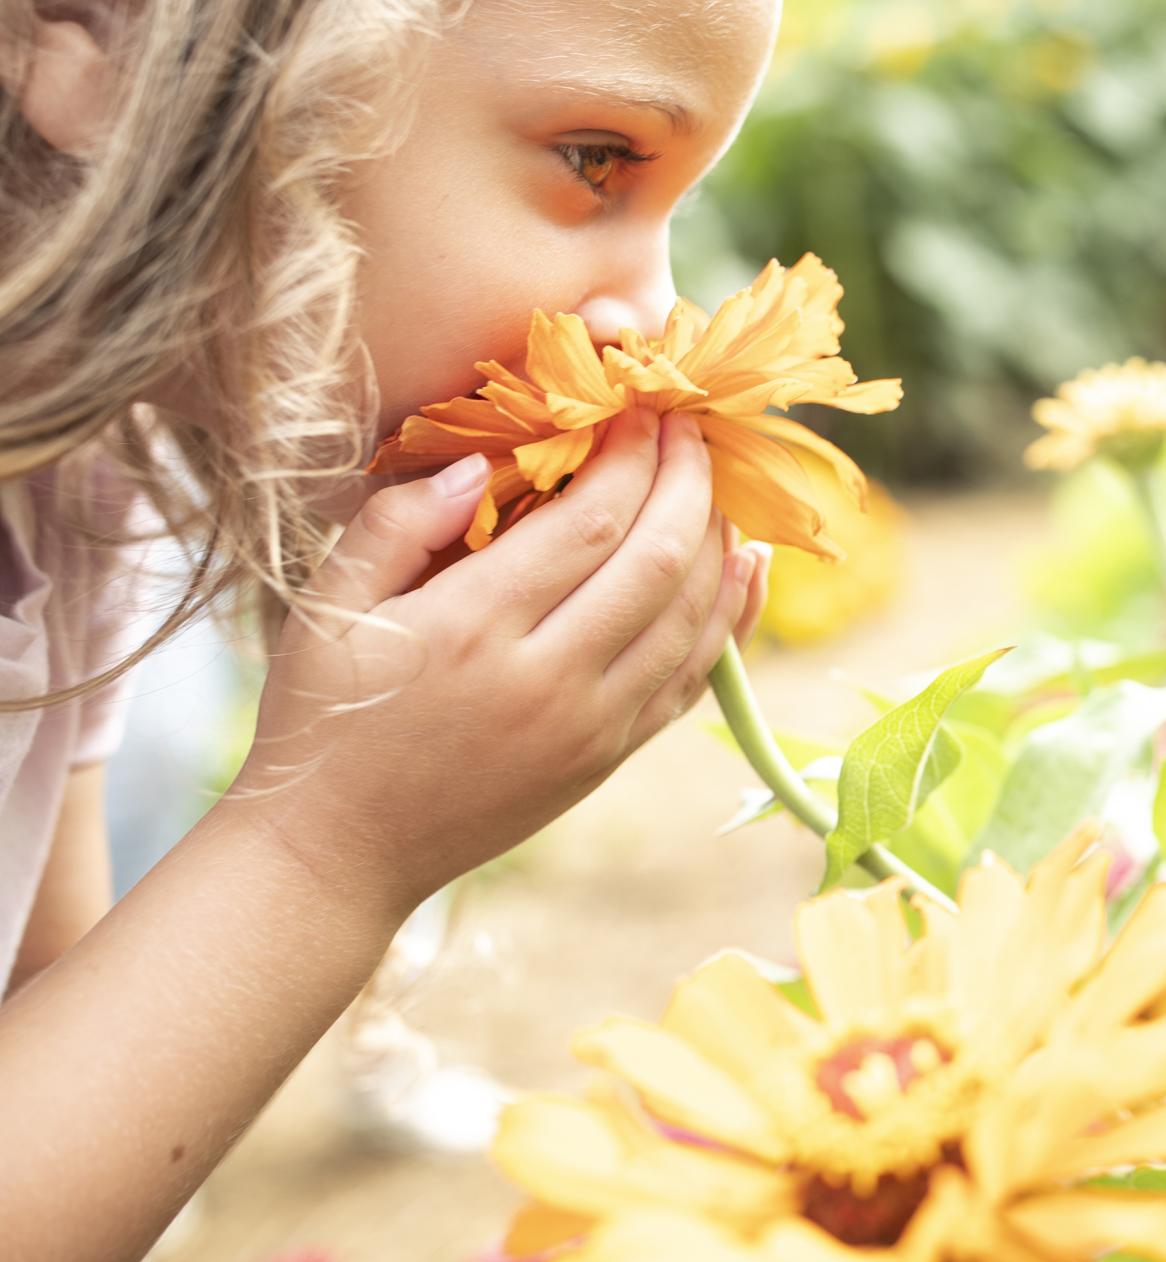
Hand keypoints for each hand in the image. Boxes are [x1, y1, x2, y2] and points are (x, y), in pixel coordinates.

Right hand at [229, 407, 760, 914]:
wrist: (337, 852)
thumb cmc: (322, 718)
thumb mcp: (327, 609)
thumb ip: (395, 524)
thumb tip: (485, 464)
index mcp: (474, 627)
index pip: (590, 520)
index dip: (632, 455)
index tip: (642, 409)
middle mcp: (547, 678)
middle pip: (657, 559)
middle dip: (688, 481)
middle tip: (692, 428)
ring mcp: (589, 726)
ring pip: (690, 617)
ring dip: (716, 540)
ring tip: (713, 483)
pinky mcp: (609, 760)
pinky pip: (693, 678)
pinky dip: (731, 617)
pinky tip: (746, 565)